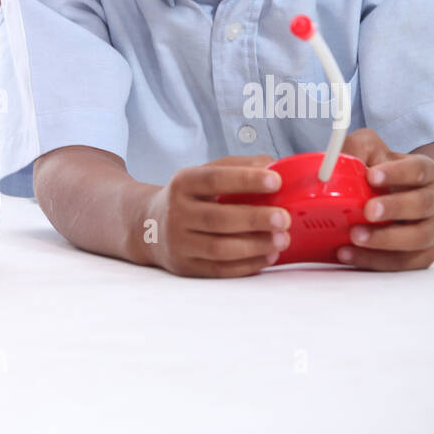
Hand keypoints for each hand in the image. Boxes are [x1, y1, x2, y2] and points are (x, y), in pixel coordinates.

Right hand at [147, 154, 290, 278]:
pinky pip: (220, 270)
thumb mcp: (201, 175)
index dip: (245, 179)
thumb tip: (271, 163)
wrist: (148, 226)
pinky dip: (248, 265)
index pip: (214, 178)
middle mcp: (176, 212)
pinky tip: (268, 256)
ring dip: (255, 245)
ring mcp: (179, 243)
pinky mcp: (186, 267)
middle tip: (284, 218)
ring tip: (282, 239)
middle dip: (255, 218)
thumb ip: (235, 167)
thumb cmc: (187, 198)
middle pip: (218, 217)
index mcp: (182, 183)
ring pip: (220, 248)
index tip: (276, 180)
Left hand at [338, 128, 433, 269]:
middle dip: (394, 208)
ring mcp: (432, 229)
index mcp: (425, 172)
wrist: (392, 194)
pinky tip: (350, 253)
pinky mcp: (422, 254)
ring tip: (355, 236)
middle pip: (422, 204)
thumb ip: (357, 150)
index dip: (396, 174)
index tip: (372, 176)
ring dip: (385, 240)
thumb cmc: (381, 171)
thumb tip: (335, 163)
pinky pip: (404, 262)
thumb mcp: (370, 150)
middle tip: (368, 210)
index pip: (417, 170)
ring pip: (418, 238)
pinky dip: (376, 261)